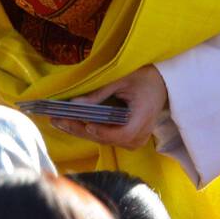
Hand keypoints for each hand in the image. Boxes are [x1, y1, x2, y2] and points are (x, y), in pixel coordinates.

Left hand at [49, 65, 166, 149]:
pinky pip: (106, 138)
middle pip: (108, 139)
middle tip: (57, 120)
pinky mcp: (128, 139)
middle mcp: (141, 134)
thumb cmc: (144, 78)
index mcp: (144, 116)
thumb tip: (74, 104)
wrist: (161, 84)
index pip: (124, 133)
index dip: (105, 132)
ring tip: (58, 121)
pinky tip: (70, 123)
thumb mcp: (123, 79)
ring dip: (80, 132)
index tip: (88, 125)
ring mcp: (135, 139)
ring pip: (104, 140)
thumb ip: (100, 93)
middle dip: (80, 130)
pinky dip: (88, 131)